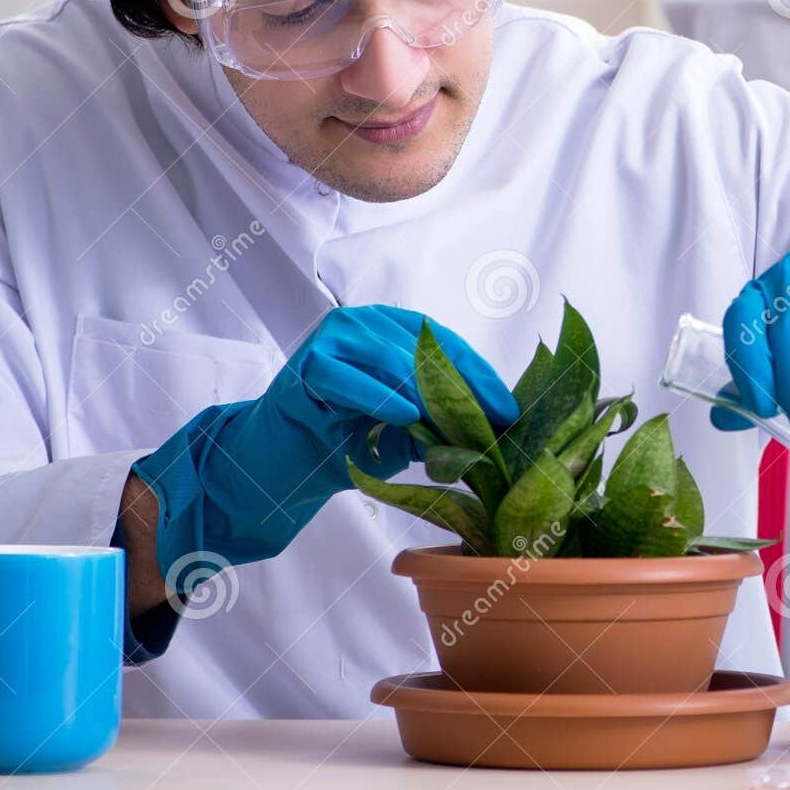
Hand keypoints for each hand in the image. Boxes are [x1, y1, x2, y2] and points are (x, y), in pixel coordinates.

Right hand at [131, 305, 516, 584]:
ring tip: (454, 421)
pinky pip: (344, 377)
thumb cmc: (343, 443)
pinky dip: (376, 394)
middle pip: (423, 347)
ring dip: (424, 389)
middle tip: (492, 421)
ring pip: (386, 356)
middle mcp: (361, 325)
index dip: (482, 376)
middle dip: (462, 386)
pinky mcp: (304, 369)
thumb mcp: (402, 435)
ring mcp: (330, 341)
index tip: (511, 410)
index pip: (446, 344)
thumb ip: (438, 425)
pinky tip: (405, 415)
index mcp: (388, 330)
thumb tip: (492, 431)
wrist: (277, 465)